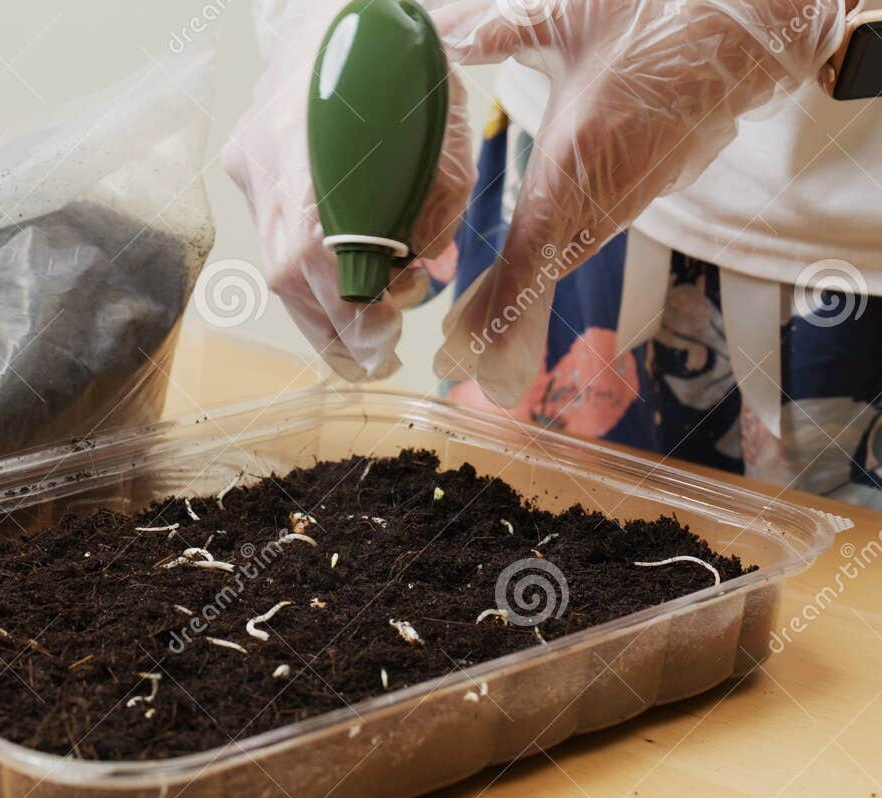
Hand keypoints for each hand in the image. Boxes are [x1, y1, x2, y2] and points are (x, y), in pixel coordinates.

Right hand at [224, 0, 476, 381]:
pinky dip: (302, 264)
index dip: (347, 318)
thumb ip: (435, 212)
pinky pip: (267, 229)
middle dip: (331, 329)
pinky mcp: (244, 158)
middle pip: (287, 278)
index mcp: (319, 160)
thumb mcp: (447, 141)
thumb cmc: (406, 69)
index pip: (315, 266)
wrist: (346, 8)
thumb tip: (416, 273)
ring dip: (315, 305)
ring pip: (273, 262)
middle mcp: (269, 166)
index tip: (383, 345)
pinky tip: (336, 274)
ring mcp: (249, 163)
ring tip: (356, 328)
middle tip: (372, 356)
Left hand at [432, 0, 849, 404]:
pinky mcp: (634, 191)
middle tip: (458, 368)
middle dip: (497, 326)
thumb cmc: (659, 16)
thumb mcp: (568, 16)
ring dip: (517, 306)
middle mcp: (599, 194)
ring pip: (557, 261)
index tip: (462, 348)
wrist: (745, 27)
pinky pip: (577, 239)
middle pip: (537, 276)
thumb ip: (501, 30)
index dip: (493, 308)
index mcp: (577, 160)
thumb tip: (446, 33)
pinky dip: (542, 272)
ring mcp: (621, 198)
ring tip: (473, 348)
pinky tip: (516, 287)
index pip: (527, 251)